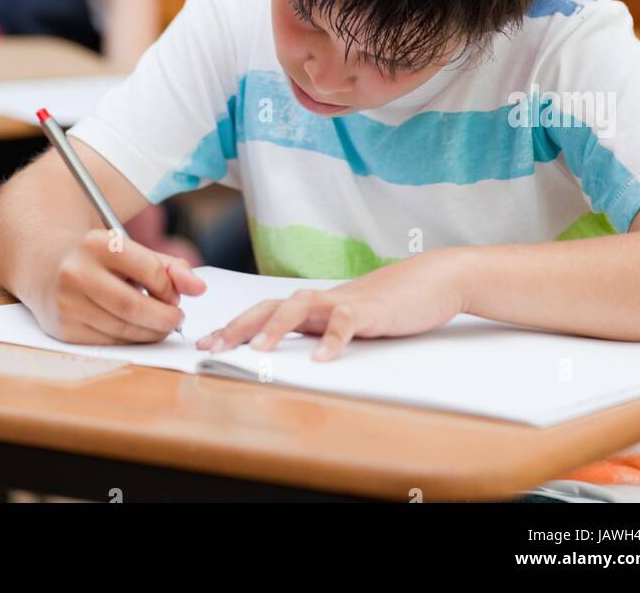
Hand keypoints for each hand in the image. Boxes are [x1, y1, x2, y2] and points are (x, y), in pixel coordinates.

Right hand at [36, 227, 205, 344]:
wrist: (45, 264)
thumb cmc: (99, 258)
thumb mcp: (130, 250)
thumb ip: (169, 266)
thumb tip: (200, 289)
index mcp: (97, 243)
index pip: (148, 269)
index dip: (169, 287)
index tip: (174, 296)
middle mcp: (76, 272)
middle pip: (134, 306)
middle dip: (164, 319)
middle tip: (176, 320)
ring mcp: (66, 303)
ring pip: (122, 329)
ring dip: (150, 333)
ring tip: (160, 326)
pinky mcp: (63, 329)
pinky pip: (107, 342)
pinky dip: (129, 340)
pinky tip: (135, 330)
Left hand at [196, 251, 466, 361]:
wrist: (433, 279)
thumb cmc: (389, 304)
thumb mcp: (349, 320)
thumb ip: (321, 331)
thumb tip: (293, 356)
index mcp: (314, 306)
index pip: (264, 311)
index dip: (235, 326)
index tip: (206, 344)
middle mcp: (322, 300)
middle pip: (270, 305)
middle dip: (239, 326)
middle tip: (213, 347)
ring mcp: (345, 301)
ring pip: (301, 306)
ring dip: (276, 327)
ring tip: (258, 350)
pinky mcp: (371, 309)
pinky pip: (346, 322)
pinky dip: (332, 340)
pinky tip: (321, 361)